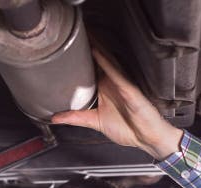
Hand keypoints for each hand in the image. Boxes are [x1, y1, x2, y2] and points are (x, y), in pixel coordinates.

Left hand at [51, 45, 182, 159]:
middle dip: (88, 49)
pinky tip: (99, 54)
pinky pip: (117, 75)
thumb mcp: (94, 122)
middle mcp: (112, 83)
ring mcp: (121, 85)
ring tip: (85, 37)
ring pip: (108, 64)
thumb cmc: (127, 128)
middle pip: (99, 62)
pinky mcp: (130, 90)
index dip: (80, 59)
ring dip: (97, 50)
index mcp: (104, 88)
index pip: (90, 70)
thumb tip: (54, 118)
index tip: (67, 50)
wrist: (147, 138)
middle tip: (75, 37)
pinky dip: (108, 64)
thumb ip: (75, 118)